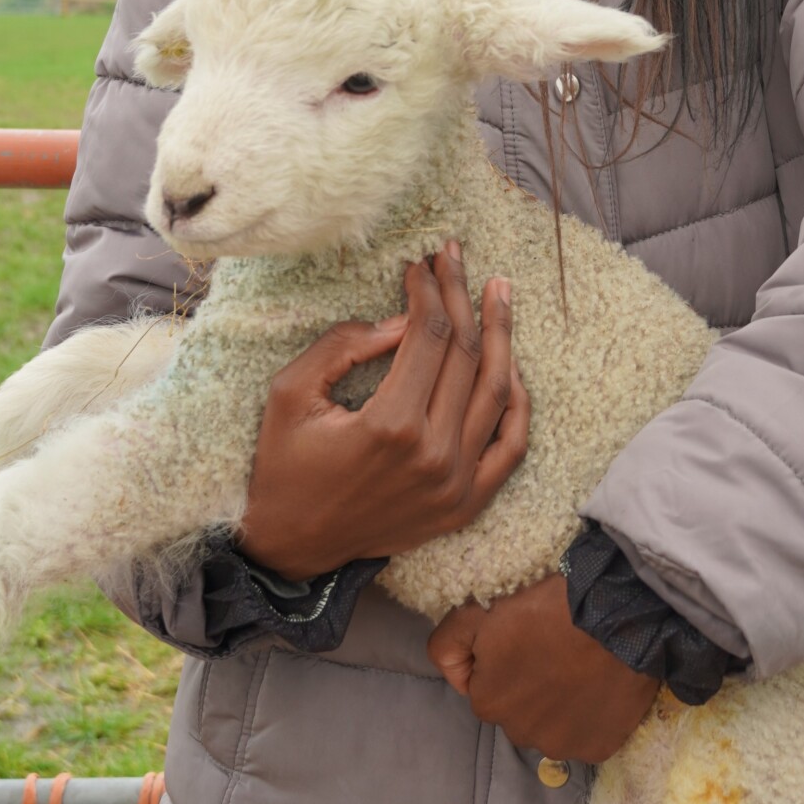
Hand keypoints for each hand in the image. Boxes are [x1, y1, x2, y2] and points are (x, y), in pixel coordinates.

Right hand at [236, 244, 528, 579]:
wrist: (292, 547)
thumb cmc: (285, 465)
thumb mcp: (290, 393)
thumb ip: (343, 346)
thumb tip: (401, 319)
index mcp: (390, 425)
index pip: (429, 335)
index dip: (428, 290)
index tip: (420, 262)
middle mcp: (433, 455)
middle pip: (465, 355)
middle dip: (462, 296)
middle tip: (455, 256)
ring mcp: (457, 484)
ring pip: (498, 393)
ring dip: (501, 335)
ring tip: (497, 291)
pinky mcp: (466, 505)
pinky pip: (511, 445)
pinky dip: (518, 401)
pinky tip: (510, 363)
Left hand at [427, 576, 656, 762]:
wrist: (618, 611)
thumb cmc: (545, 605)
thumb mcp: (477, 608)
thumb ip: (447, 644)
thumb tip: (450, 671)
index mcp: (488, 704)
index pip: (486, 685)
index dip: (503, 658)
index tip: (525, 636)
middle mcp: (521, 735)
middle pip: (519, 708)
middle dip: (530, 684)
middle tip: (553, 646)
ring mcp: (564, 746)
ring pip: (553, 723)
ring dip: (560, 701)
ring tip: (580, 662)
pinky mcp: (600, 747)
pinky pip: (588, 733)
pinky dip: (592, 713)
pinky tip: (600, 682)